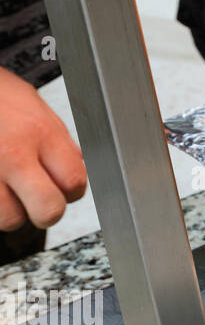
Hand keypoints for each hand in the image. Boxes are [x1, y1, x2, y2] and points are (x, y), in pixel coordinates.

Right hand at [0, 67, 86, 230]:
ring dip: (11, 211)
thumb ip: (57, 139)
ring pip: (10, 219)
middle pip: (48, 209)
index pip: (74, 181)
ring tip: (6, 191)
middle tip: (38, 201)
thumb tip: (77, 164)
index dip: (73, 190)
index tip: (65, 188)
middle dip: (47, 211)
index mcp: (40, 132)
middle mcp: (13, 154)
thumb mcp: (33, 105)